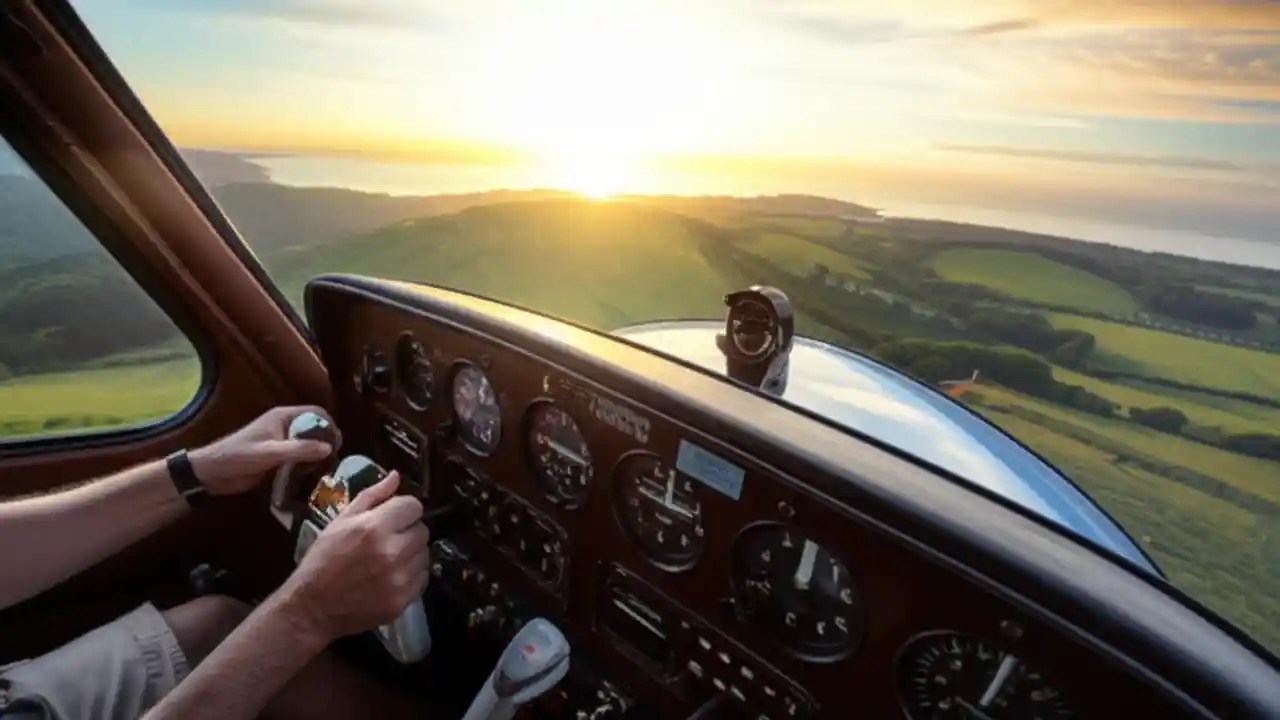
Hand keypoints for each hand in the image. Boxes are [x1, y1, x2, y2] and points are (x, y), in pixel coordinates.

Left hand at [189, 406, 340, 495]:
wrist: (211, 473)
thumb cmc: (237, 456)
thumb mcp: (268, 453)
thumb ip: (298, 450)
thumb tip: (328, 448)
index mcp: (283, 417)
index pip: (316, 413)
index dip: (329, 426)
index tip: (336, 444)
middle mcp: (285, 426)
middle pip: (314, 429)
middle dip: (325, 443)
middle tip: (332, 460)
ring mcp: (281, 442)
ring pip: (308, 445)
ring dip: (316, 456)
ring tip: (322, 470)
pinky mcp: (277, 457)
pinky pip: (299, 458)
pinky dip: (306, 465)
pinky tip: (309, 476)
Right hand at [280, 471, 430, 640]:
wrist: (313, 607)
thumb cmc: (323, 560)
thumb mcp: (340, 521)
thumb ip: (372, 496)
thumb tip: (396, 476)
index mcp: (374, 527)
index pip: (414, 506)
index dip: (404, 509)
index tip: (394, 517)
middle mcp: (392, 551)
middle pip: (423, 530)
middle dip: (408, 531)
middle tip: (390, 539)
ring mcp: (399, 578)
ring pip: (425, 554)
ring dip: (412, 553)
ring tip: (390, 559)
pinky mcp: (403, 600)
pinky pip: (422, 578)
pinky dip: (412, 575)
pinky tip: (392, 577)